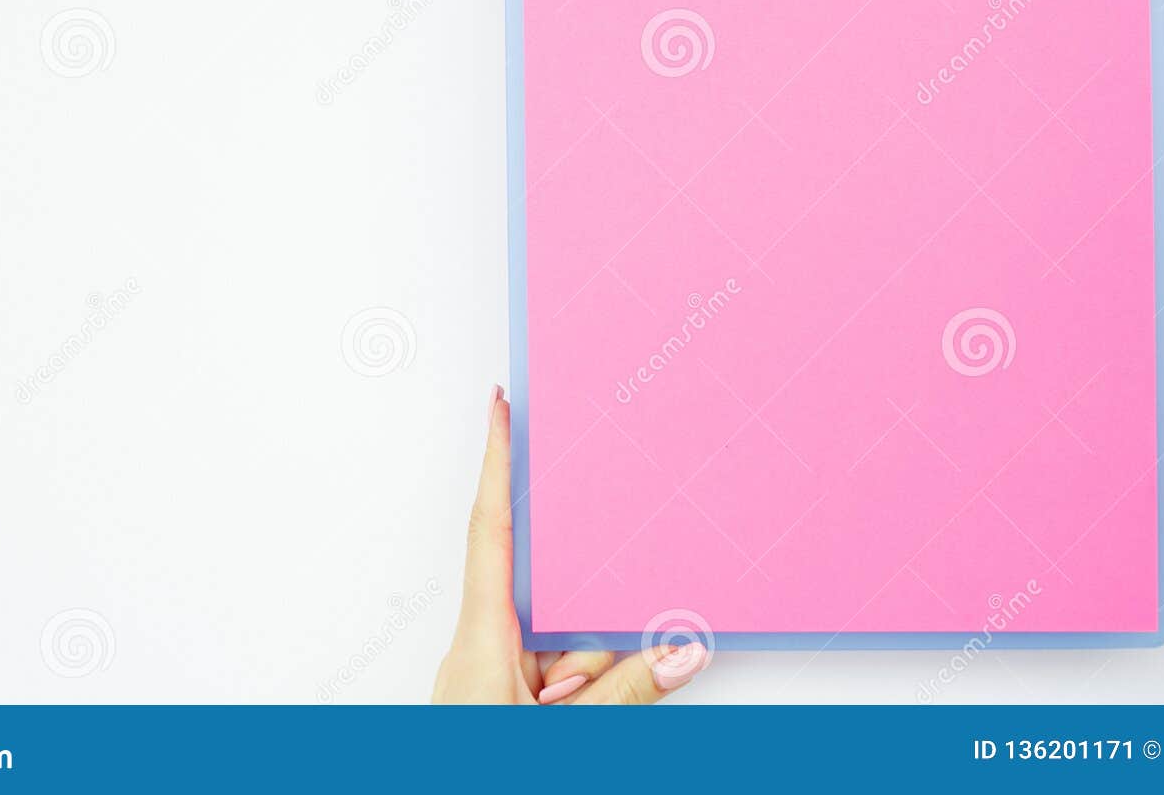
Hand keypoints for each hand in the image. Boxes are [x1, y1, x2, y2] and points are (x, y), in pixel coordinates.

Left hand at [431, 386, 710, 703]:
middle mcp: (483, 645)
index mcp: (482, 639)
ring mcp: (493, 672)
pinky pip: (557, 667)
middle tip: (579, 686)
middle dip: (590, 638)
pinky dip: (583, 685)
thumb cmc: (478, 780)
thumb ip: (625, 691)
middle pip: (552, 599)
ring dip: (588, 678)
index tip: (502, 406)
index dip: (498, 462)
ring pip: (565, 639)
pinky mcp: (503, 696)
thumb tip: (685, 649)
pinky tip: (586, 709)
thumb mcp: (561, 732)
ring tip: (573, 716)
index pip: (493, 528)